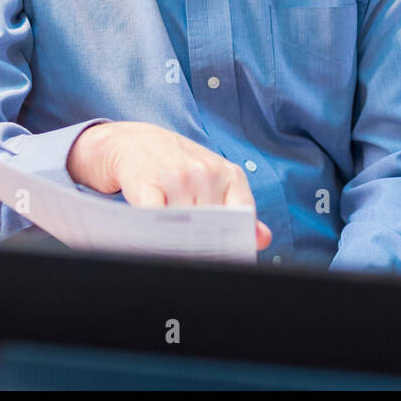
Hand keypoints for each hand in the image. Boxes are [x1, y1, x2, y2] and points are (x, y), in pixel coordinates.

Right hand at [68, 121, 271, 250]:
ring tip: (177, 250)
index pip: (243, 215)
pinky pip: (156, 218)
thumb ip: (239, 209)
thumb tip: (262, 239)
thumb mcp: (216, 181)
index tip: (231, 258)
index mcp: (229, 174)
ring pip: (185, 227)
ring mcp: (177, 176)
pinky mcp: (147, 182)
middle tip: (199, 258)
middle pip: (213, 227)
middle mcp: (206, 172)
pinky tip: (156, 241)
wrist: (138, 142)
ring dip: (180, 243)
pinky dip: (156, 234)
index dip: (238, 240)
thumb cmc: (181, 167)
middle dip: (206, 245)